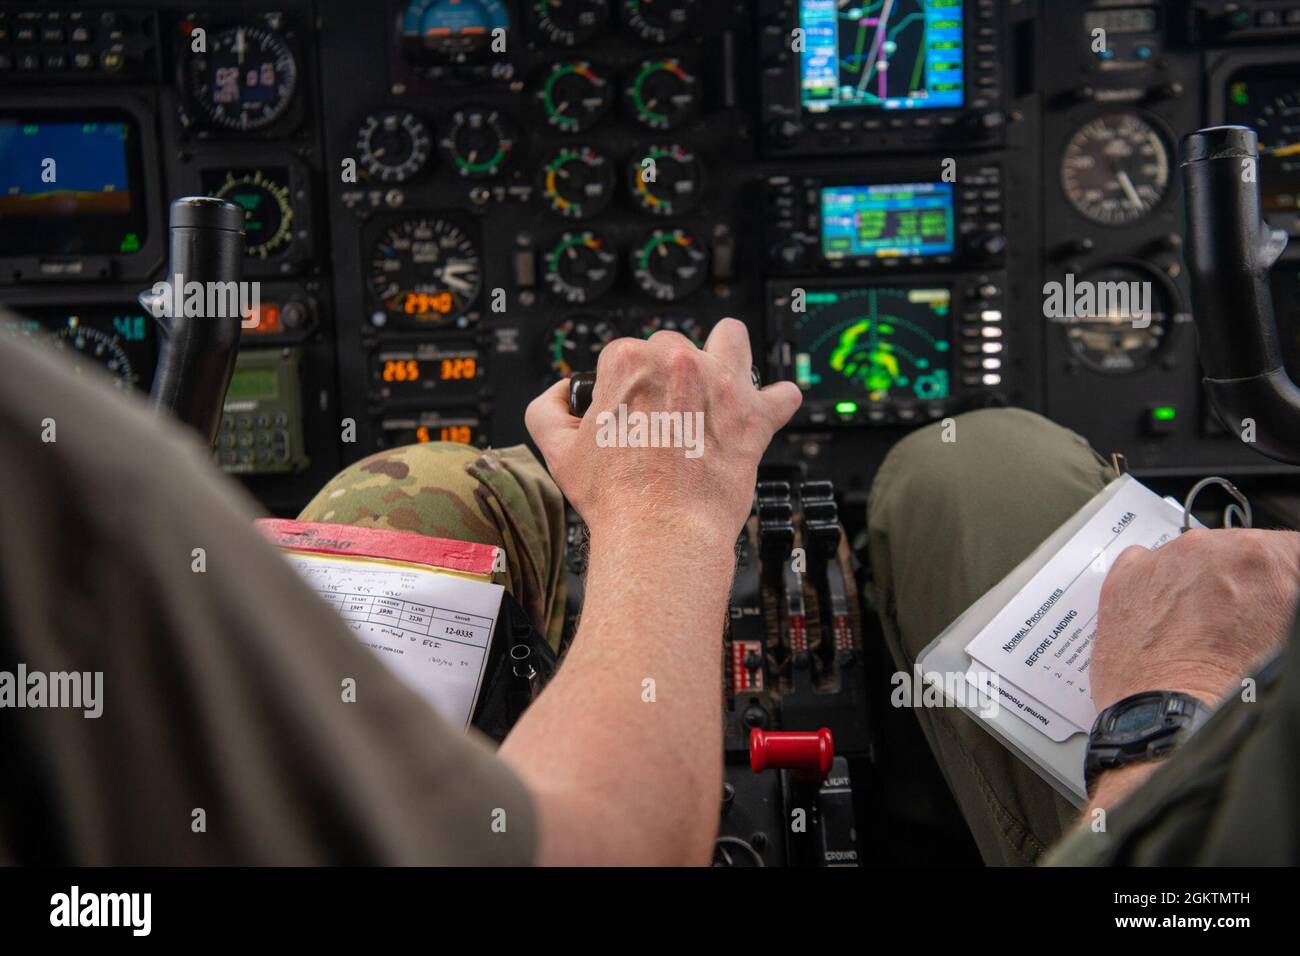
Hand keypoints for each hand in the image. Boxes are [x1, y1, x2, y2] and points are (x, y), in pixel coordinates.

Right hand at [524, 319, 801, 542]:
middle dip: (669, 373)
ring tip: (718, 383)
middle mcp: (679, 364)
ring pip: (731, 340)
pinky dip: (776, 401)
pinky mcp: (754, 417)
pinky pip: (782, 394)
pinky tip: (768, 409)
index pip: (625, 352)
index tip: (628, 410)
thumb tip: (561, 394)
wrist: (662, 533)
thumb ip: (547, 409)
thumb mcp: (557, 452)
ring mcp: (721, 386)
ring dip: (725, 355)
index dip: (624, 383)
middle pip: (674, 346)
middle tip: (664, 413)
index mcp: (629, 363)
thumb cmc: (616, 498)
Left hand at [1092, 528, 1299, 710]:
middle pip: (1239, 550)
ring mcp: (1164, 559)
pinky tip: (1164, 614)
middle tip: (1242, 619)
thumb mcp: (1284, 637)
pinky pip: (1144, 562)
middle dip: (1245, 579)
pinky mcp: (1125, 577)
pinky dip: (1155, 581)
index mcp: (1263, 559)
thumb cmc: (1233, 688)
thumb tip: (1276, 599)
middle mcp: (1211, 548)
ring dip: (1201, 580)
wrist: (1175, 717)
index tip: (1280, 591)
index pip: (1290, 550)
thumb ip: (1282, 600)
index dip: (1285, 577)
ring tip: (1201, 626)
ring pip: (1192, 556)